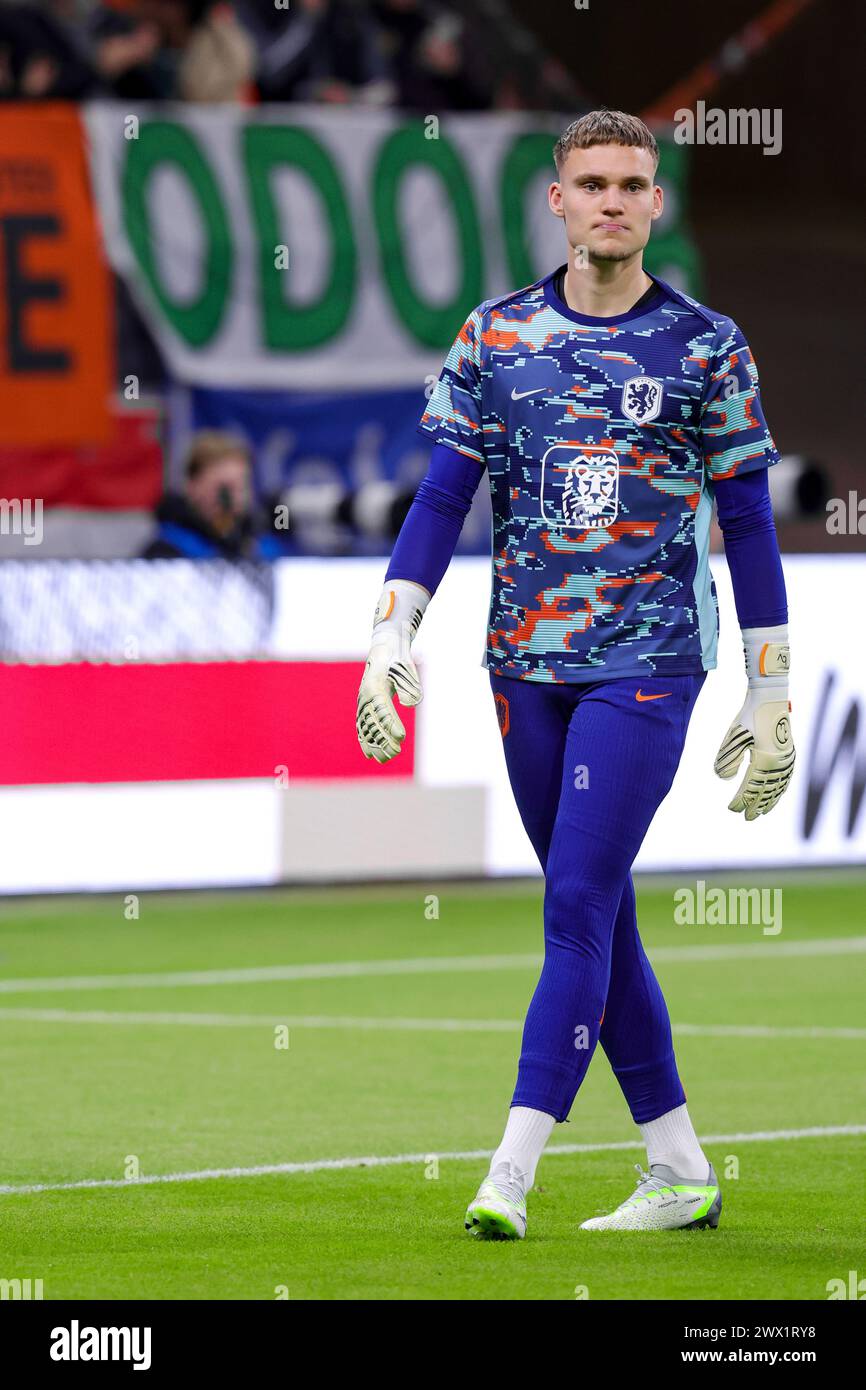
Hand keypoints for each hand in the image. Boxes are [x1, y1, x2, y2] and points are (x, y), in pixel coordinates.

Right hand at [356, 583, 426, 761]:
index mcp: (375, 685)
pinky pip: (362, 726)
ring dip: (375, 744)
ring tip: (386, 759)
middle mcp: (365, 695)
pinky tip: (369, 754)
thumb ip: (409, 686)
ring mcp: (363, 702)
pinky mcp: (364, 707)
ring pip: (366, 727)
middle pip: (373, 721)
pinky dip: (365, 740)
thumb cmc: (398, 660)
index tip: (401, 737)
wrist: (384, 649)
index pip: (383, 708)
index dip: (391, 724)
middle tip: (396, 752)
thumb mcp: (406, 669)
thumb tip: (410, 704)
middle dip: (384, 739)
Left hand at [714, 684, 794, 819]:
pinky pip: (786, 777)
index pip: (750, 788)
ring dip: (770, 800)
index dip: (741, 801)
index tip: (732, 809)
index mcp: (763, 760)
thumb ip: (729, 759)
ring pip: (778, 786)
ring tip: (763, 812)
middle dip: (756, 805)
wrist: (770, 698)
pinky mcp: (790, 753)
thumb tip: (723, 779)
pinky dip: (781, 789)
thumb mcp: (734, 737)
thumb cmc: (748, 717)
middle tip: (747, 818)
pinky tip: (777, 793)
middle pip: (766, 791)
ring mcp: (786, 758)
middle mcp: (778, 762)